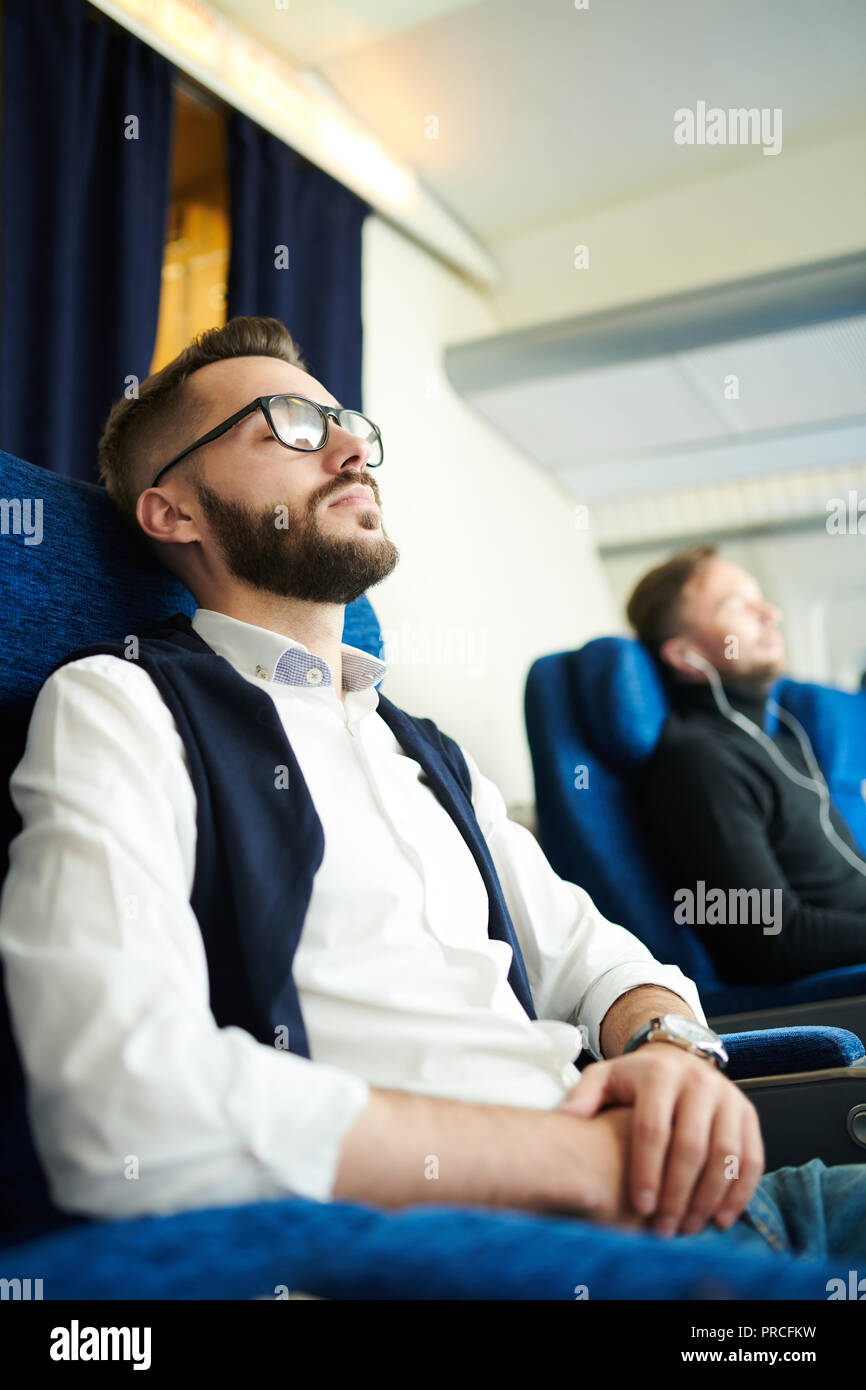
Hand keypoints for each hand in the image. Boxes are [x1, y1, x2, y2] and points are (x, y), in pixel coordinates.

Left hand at [557, 1044, 763, 1236]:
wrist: (677, 1057)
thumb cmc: (635, 1080)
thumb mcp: (605, 1078)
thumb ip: (584, 1097)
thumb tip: (566, 1118)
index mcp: (659, 1073)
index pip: (653, 1127)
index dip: (647, 1170)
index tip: (641, 1206)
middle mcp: (698, 1082)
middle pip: (692, 1145)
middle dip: (678, 1193)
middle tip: (664, 1228)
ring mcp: (728, 1097)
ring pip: (726, 1155)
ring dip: (709, 1198)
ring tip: (688, 1228)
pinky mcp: (748, 1113)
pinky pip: (752, 1158)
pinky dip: (740, 1192)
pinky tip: (720, 1219)